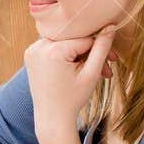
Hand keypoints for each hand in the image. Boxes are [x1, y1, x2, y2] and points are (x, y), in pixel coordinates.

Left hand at [25, 25, 118, 143]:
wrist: (51, 118)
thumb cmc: (73, 99)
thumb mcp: (91, 73)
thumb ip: (101, 48)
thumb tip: (110, 25)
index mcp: (53, 50)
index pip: (85, 39)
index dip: (100, 49)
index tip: (113, 61)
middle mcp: (38, 47)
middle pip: (74, 40)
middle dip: (90, 53)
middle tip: (105, 68)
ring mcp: (32, 50)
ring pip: (65, 43)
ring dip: (79, 54)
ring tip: (89, 71)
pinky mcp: (30, 55)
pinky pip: (54, 47)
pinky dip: (65, 55)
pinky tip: (73, 69)